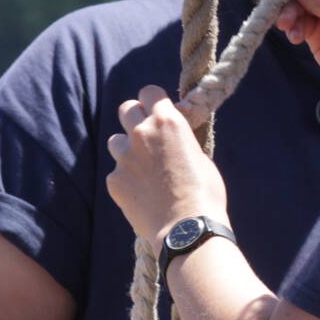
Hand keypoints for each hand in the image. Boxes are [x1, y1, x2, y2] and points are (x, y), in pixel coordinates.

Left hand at [107, 85, 228, 242]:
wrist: (187, 227)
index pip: (149, 91)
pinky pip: (116, 172)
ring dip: (127, 148)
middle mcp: (142, 132)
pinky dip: (126, 179)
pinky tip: (142, 193)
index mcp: (168, 121)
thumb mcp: (199, 155)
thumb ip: (179, 139)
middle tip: (146, 135)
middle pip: (126, 108)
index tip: (157, 111)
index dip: (153, 101)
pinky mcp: (114, 180)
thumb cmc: (205, 192)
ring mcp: (124, 157)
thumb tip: (172, 138)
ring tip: (143, 168)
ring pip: (115, 140)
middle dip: (135, 117)